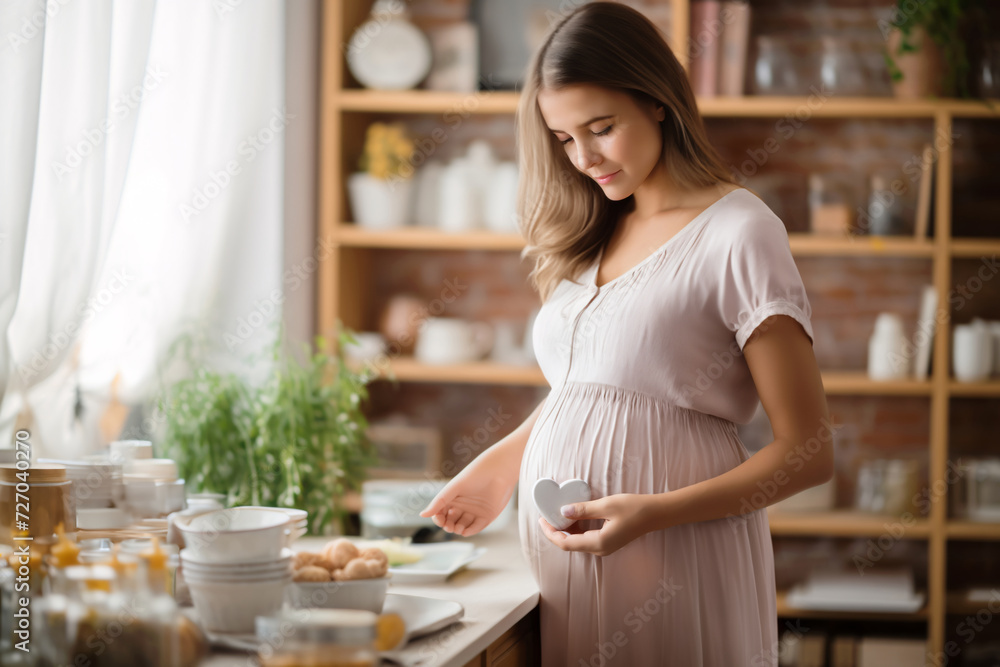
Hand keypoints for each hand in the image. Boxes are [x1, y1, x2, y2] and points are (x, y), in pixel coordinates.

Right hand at [419, 465, 513, 536]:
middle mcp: (463, 505)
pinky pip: (476, 527)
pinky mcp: (487, 516)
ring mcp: (475, 511)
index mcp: (453, 497)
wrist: (498, 471)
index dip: (438, 518)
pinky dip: (469, 531)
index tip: (439, 520)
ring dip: (457, 529)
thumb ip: (439, 502)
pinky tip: (465, 531)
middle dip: (447, 525)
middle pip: (451, 521)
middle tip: (448, 526)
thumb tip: (422, 515)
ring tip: (456, 527)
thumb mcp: (453, 488)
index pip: (441, 512)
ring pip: (462, 526)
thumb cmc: (474, 475)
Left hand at [537, 493, 652, 556]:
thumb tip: (563, 511)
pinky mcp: (607, 542)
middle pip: (569, 544)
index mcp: (598, 543)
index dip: (550, 533)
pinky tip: (573, 516)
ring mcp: (604, 547)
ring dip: (566, 529)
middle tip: (547, 515)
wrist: (655, 514)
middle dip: (555, 531)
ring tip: (558, 513)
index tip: (541, 520)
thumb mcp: (606, 505)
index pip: (565, 543)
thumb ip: (583, 509)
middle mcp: (600, 550)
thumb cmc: (634, 508)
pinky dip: (576, 529)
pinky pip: (585, 539)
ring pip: (577, 542)